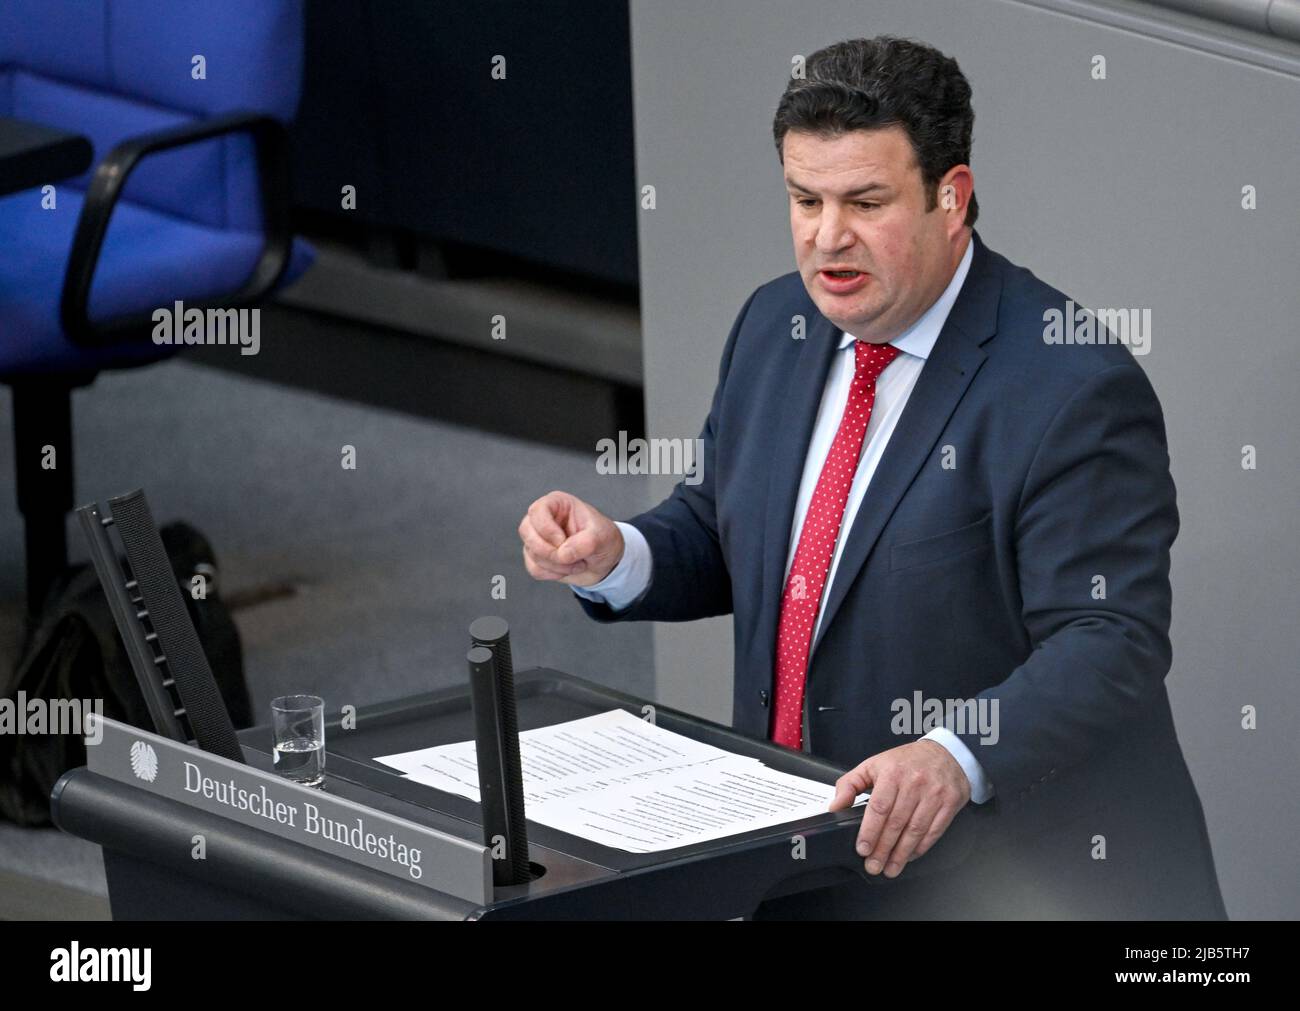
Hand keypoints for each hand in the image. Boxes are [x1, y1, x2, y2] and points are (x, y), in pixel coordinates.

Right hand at [519, 490, 624, 588]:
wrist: (606, 560)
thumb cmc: (603, 539)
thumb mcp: (602, 536)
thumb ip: (584, 542)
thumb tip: (562, 554)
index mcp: (558, 504)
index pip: (537, 511)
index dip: (547, 529)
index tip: (563, 541)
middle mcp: (543, 519)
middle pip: (526, 531)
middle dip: (550, 551)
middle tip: (572, 557)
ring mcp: (537, 538)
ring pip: (531, 553)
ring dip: (557, 565)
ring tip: (577, 561)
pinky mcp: (536, 557)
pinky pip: (534, 569)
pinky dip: (553, 574)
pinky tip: (567, 568)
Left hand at [829, 739, 970, 878]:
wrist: (945, 754)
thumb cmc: (906, 761)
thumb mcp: (873, 765)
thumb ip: (850, 784)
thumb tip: (835, 806)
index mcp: (892, 773)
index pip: (879, 807)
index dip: (870, 831)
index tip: (863, 849)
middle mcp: (914, 783)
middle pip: (896, 823)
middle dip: (883, 849)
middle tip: (874, 865)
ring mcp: (934, 794)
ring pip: (915, 831)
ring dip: (901, 854)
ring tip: (890, 867)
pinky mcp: (949, 803)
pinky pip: (934, 831)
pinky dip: (920, 847)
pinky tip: (909, 856)